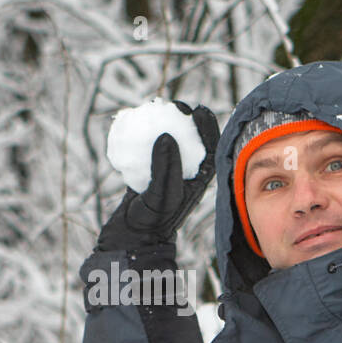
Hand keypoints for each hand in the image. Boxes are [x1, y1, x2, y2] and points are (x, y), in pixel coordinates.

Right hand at [95, 101, 219, 251]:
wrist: (131, 237)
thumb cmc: (152, 220)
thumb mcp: (162, 193)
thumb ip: (166, 165)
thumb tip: (168, 134)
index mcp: (198, 178)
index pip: (210, 146)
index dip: (207, 125)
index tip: (197, 109)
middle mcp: (185, 173)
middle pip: (191, 140)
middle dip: (185, 120)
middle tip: (175, 104)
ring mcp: (167, 173)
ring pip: (171, 143)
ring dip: (165, 125)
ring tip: (156, 110)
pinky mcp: (149, 174)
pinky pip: (150, 150)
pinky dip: (145, 137)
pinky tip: (137, 127)